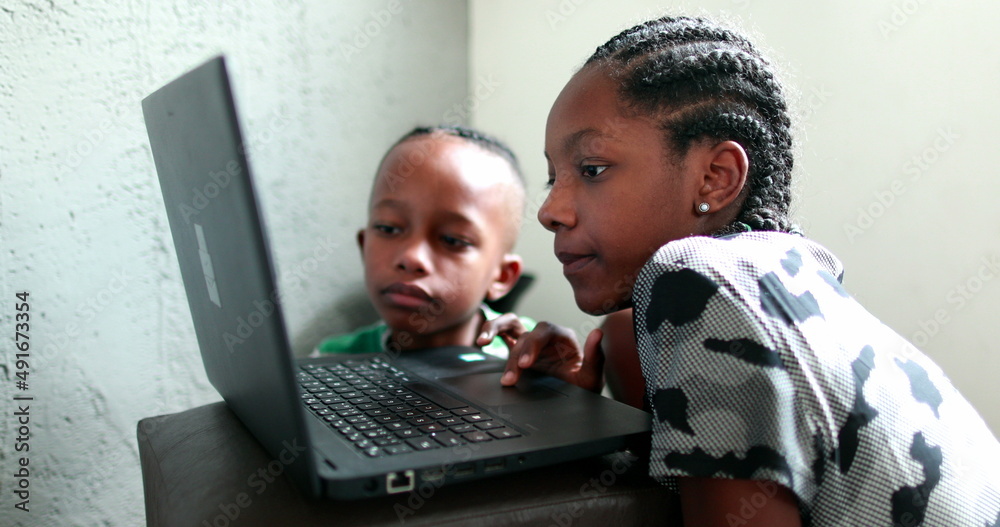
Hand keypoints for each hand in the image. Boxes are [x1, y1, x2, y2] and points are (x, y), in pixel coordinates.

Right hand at [477, 314, 604, 391]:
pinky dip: (490, 333)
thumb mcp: (592, 377)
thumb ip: (595, 357)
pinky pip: (502, 334)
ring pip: (509, 325)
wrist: (575, 397)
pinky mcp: (519, 349)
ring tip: (481, 342)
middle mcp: (546, 337)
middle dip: (515, 353)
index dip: (532, 345)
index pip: (544, 331)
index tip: (525, 365)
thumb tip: (598, 333)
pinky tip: (481, 341)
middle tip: (511, 376)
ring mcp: (531, 342)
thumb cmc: (583, 386)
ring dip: (494, 331)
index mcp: (563, 337)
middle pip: (525, 333)